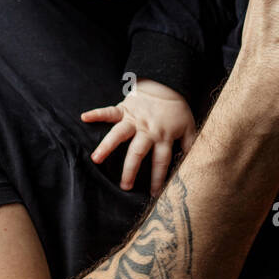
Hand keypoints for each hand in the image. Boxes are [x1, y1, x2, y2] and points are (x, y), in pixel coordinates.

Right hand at [80, 79, 196, 192]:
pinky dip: (96, 113)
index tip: (154, 194)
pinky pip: (109, 111)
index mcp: (163, 137)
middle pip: (137, 152)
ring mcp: (134, 120)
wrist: (167, 84)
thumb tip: (194, 163)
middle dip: (130, 170)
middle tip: (125, 186)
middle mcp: (147, 130)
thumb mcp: (189, 127)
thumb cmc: (177, 109)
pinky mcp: (124, 109)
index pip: (161, 161)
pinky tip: (84, 117)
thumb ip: (190, 145)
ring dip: (107, 146)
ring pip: (119, 134)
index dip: (158, 178)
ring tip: (95, 159)